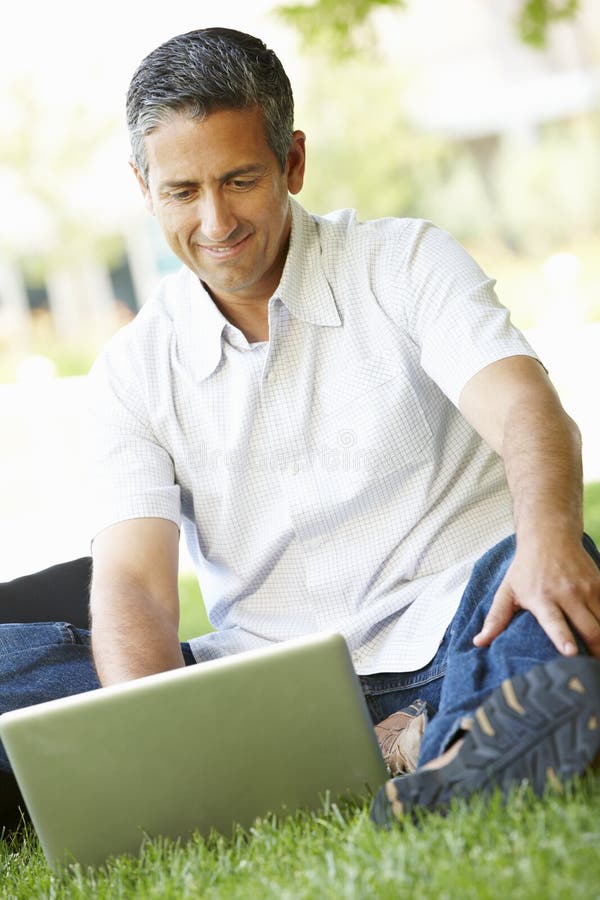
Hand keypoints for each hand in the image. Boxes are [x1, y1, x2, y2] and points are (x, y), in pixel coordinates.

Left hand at [473, 536, 599, 658]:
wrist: (549, 535)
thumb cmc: (525, 567)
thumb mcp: (507, 590)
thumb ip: (496, 618)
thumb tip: (479, 642)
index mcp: (542, 598)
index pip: (554, 621)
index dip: (563, 638)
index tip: (571, 653)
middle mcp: (567, 594)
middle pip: (589, 628)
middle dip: (596, 651)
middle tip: (593, 672)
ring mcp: (587, 589)